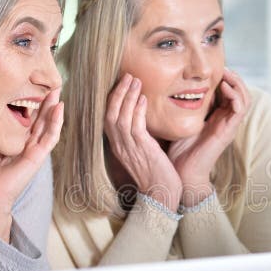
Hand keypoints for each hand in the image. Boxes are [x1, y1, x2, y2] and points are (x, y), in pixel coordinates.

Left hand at [0, 88, 63, 241]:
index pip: (24, 116)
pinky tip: (59, 109)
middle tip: (49, 80)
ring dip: (53, 107)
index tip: (29, 81)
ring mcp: (33, 149)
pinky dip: (56, 123)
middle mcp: (26, 143)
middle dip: (44, 99)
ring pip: (47, 124)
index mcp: (14, 139)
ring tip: (57, 90)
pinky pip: (50, 138)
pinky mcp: (37, 157)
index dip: (29, 99)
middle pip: (39, 117)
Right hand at [104, 73, 181, 209]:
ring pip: (120, 117)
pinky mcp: (141, 150)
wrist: (161, 194)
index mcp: (118, 146)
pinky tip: (143, 99)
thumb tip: (143, 116)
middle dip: (118, 92)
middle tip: (128, 76)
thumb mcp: (144, 152)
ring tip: (135, 81)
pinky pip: (135, 126)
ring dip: (128, 96)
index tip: (122, 84)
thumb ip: (140, 135)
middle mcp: (119, 146)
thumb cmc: (157, 173)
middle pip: (110, 113)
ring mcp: (129, 148)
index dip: (113, 99)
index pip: (108, 118)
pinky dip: (137, 110)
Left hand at [168, 68, 249, 206]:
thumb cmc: (179, 149)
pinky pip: (240, 108)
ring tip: (224, 73)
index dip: (225, 77)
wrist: (182, 171)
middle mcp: (226, 119)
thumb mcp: (181, 120)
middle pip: (241, 91)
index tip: (212, 67)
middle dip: (234, 76)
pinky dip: (234, 95)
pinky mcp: (229, 131)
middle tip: (222, 66)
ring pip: (245, 97)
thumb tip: (171, 85)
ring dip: (237, 82)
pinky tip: (222, 88)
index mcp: (217, 116)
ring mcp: (230, 125)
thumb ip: (183, 105)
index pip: (229, 90)